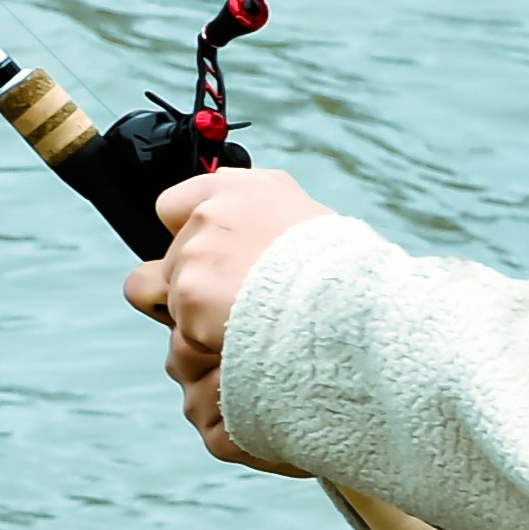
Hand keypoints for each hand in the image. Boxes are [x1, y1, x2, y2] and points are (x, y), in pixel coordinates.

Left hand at [129, 163, 340, 475]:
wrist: (359, 309)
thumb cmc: (350, 277)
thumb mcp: (312, 227)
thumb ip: (260, 225)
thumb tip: (235, 240)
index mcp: (244, 188)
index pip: (173, 206)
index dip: (187, 238)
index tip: (213, 261)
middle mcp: (211, 212)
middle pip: (171, 258)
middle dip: (196, 285)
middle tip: (246, 304)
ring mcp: (195, 252)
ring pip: (169, 295)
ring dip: (199, 316)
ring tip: (255, 322)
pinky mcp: (189, 292)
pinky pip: (181, 328)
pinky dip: (208, 341)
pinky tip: (248, 338)